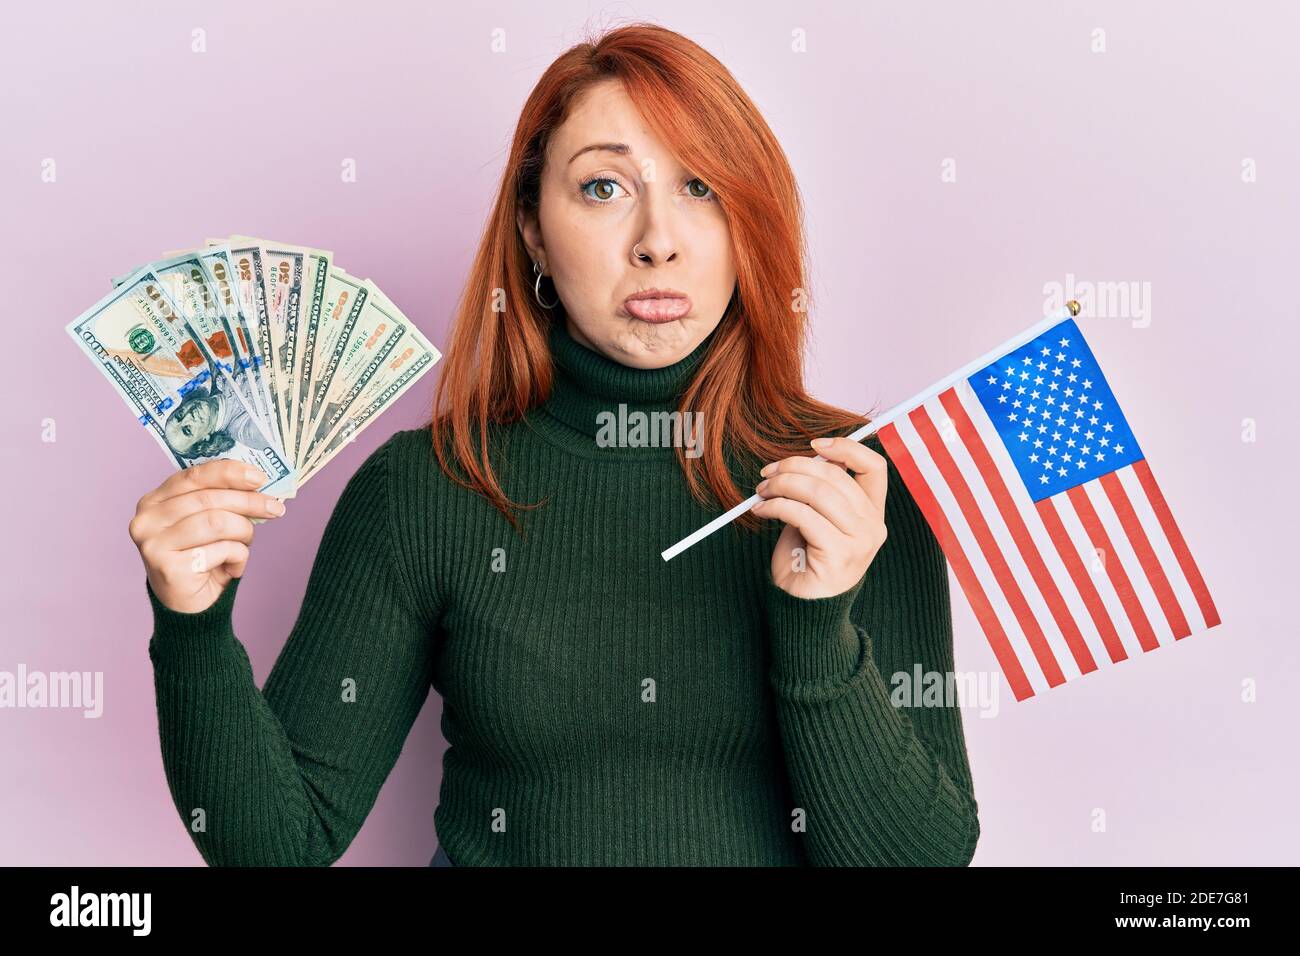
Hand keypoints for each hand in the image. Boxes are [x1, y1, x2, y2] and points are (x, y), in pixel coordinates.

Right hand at [129, 460, 286, 614]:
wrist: (191, 608)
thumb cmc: (204, 559)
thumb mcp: (210, 523)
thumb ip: (221, 499)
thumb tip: (258, 479)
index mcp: (154, 501)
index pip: (194, 475)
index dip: (229, 472)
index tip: (260, 477)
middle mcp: (146, 520)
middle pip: (209, 498)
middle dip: (250, 502)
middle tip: (276, 509)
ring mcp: (153, 544)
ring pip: (218, 522)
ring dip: (244, 533)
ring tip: (246, 544)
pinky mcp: (168, 568)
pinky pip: (221, 550)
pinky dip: (238, 558)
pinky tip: (232, 568)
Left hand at [753, 436, 888, 599]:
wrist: (805, 609)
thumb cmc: (806, 561)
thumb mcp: (816, 519)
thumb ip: (819, 491)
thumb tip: (801, 459)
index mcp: (872, 513)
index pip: (875, 467)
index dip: (846, 448)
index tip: (814, 444)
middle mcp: (873, 526)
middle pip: (835, 475)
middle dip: (795, 467)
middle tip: (768, 473)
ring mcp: (860, 541)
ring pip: (817, 492)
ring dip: (782, 485)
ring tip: (762, 491)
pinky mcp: (839, 554)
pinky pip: (803, 515)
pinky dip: (776, 506)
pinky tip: (762, 511)